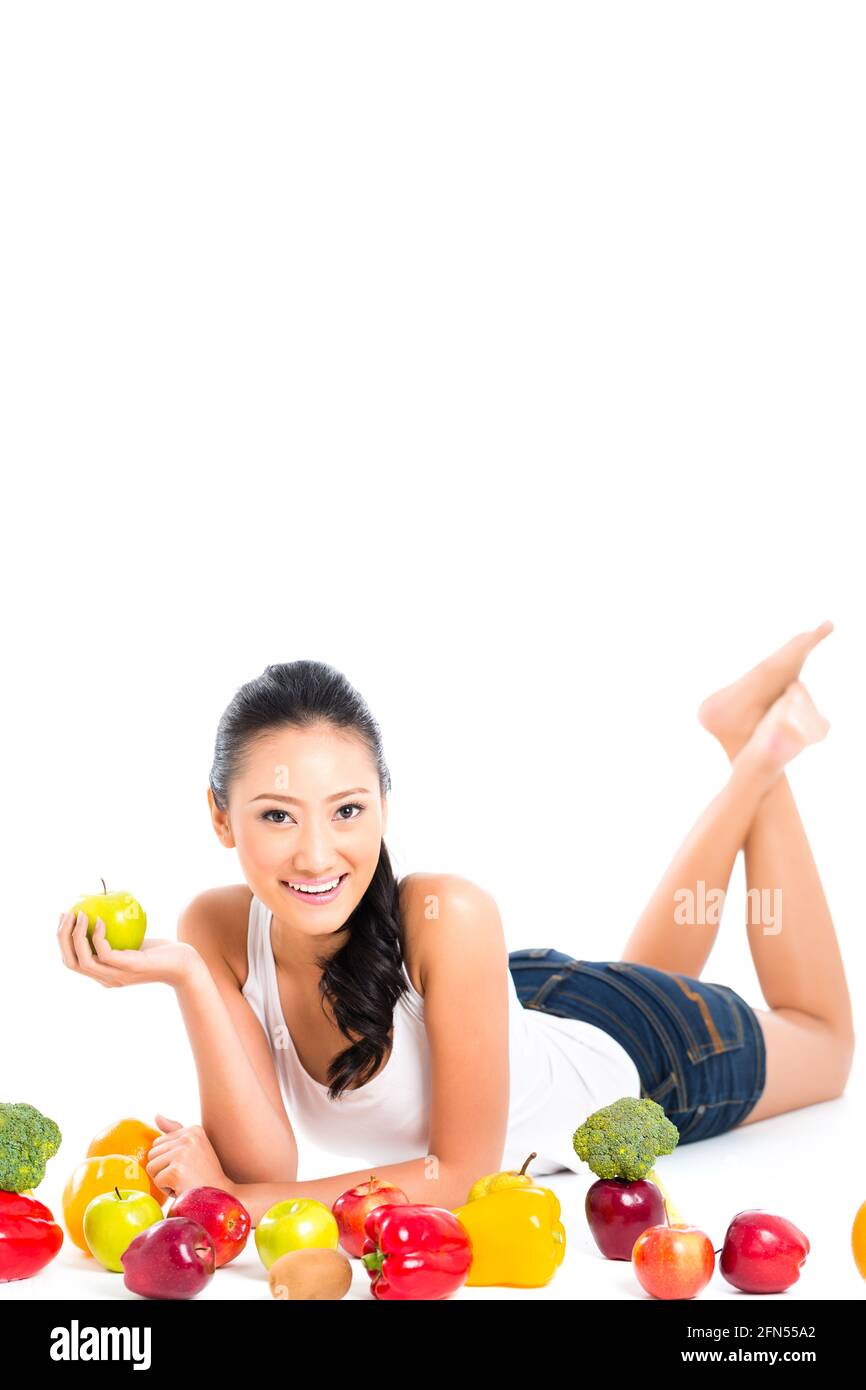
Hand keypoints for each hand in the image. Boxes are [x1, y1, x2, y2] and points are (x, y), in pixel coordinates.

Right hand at [57, 910, 202, 987]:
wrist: (185, 966)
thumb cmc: (161, 952)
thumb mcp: (134, 942)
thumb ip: (118, 935)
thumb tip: (104, 908)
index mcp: (103, 975)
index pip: (71, 962)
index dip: (62, 941)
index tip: (63, 917)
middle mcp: (106, 979)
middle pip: (70, 962)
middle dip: (62, 937)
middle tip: (66, 914)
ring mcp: (116, 976)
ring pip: (83, 960)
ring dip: (76, 935)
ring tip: (80, 914)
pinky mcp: (130, 968)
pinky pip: (105, 953)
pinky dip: (98, 936)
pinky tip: (101, 920)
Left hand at [145, 1114, 232, 1200]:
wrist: (220, 1198)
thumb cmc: (205, 1176)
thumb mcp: (194, 1148)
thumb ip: (175, 1131)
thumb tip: (156, 1115)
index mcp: (193, 1130)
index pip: (159, 1142)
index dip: (168, 1159)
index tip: (188, 1166)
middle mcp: (189, 1137)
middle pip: (152, 1153)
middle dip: (163, 1169)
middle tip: (185, 1176)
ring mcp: (183, 1153)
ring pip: (151, 1167)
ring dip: (164, 1180)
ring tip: (183, 1182)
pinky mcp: (176, 1171)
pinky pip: (156, 1181)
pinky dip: (167, 1191)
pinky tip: (183, 1189)